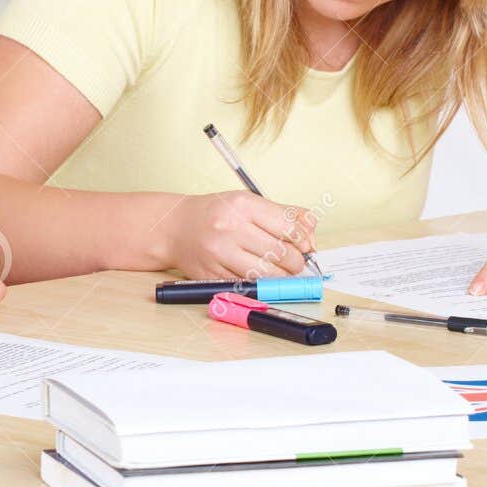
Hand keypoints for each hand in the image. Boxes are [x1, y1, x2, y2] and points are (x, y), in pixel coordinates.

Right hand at [165, 191, 316, 278]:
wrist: (175, 228)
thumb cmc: (216, 213)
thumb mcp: (247, 202)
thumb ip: (283, 213)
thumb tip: (311, 230)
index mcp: (242, 205)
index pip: (288, 226)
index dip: (304, 240)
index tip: (306, 245)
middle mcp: (230, 228)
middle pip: (281, 253)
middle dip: (296, 262)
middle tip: (296, 262)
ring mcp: (219, 253)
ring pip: (266, 274)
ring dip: (282, 277)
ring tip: (283, 271)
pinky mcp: (213, 274)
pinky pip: (248, 284)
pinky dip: (261, 283)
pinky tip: (261, 275)